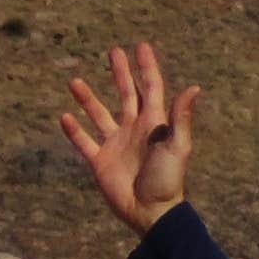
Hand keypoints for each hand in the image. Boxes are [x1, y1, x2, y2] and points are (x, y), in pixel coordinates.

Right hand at [55, 40, 199, 235]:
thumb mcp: (177, 146)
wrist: (150, 211)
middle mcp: (133, 129)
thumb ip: (180, 118)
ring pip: (99, 115)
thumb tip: (193, 88)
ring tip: (75, 81)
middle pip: (125, 94)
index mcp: (154, 123)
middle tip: (113, 52)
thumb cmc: (168, 179)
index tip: (140, 47)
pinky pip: (84, 142)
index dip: (146, 67)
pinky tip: (65, 117)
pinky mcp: (100, 161)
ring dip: (88, 98)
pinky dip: (74, 131)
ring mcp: (115, 144)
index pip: (149, 88)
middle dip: (120, 73)